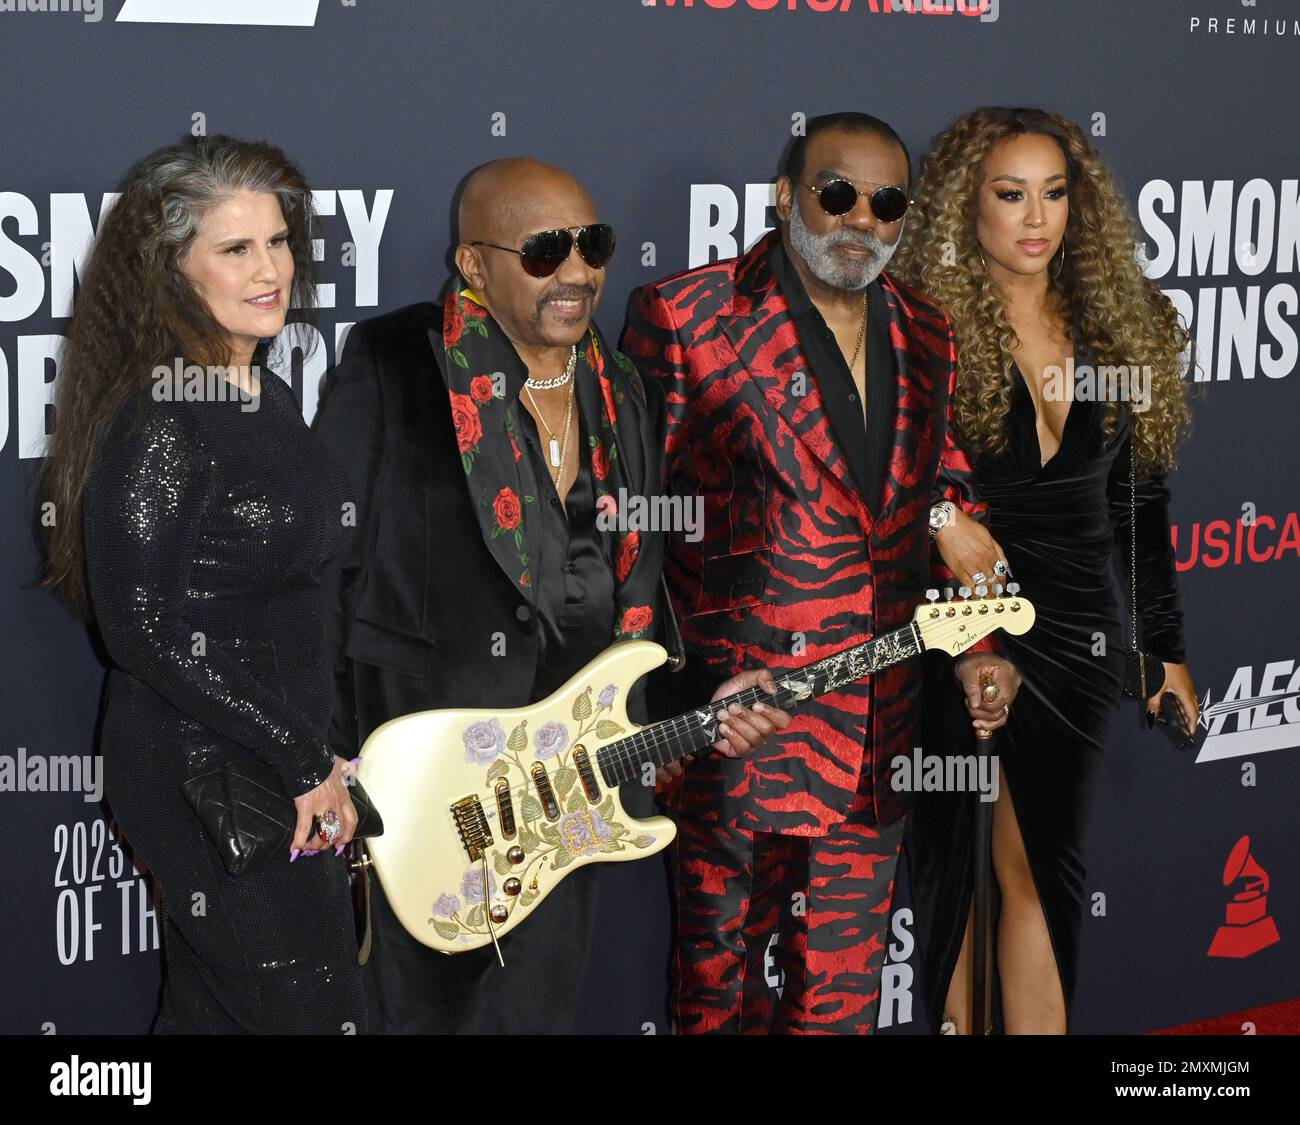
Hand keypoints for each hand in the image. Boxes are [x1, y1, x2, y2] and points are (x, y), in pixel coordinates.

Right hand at [290, 755, 357, 856]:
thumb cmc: (324, 760)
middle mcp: (336, 804)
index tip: (341, 842)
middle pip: (337, 830)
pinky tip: (294, 848)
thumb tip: (351, 769)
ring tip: (308, 847)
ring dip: (315, 844)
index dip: (347, 834)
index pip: (351, 820)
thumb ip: (346, 770)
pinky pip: (303, 828)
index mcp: (344, 796)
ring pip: (322, 833)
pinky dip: (299, 840)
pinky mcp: (306, 806)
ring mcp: (322, 806)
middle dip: (330, 842)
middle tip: (322, 847)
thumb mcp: (342, 765)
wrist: (309, 756)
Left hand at [653, 667, 791, 784]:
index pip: (784, 721)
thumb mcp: (745, 679)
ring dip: (736, 723)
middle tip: (732, 707)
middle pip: (767, 729)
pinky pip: (743, 748)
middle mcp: (765, 731)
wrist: (710, 708)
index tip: (756, 704)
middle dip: (747, 716)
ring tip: (723, 714)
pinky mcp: (741, 751)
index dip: (772, 714)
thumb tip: (773, 689)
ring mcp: (754, 743)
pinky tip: (722, 727)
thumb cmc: (731, 694)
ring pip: (754, 738)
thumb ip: (762, 677)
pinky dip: (731, 735)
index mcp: (770, 715)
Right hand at [934, 508, 1010, 589]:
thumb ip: (997, 550)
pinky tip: (975, 596)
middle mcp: (984, 561)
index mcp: (992, 553)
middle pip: (994, 581)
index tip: (1001, 587)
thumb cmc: (966, 527)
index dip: (1002, 582)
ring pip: (983, 586)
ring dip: (986, 594)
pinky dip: (973, 593)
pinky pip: (969, 586)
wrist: (950, 524)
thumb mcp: (988, 536)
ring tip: (987, 599)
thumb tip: (1003, 563)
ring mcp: (972, 566)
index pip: (1002, 573)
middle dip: (996, 591)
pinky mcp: (959, 570)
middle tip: (996, 597)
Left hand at [953, 653, 1020, 733]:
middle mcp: (1013, 682)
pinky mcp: (1006, 699)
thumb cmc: (971, 662)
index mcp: (1005, 671)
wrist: (973, 661)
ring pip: (1002, 715)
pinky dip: (990, 723)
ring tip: (971, 709)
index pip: (1001, 697)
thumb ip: (971, 686)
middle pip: (1002, 708)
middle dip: (982, 712)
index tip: (969, 701)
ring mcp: (1011, 691)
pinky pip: (1002, 716)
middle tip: (968, 703)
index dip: (984, 705)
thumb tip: (975, 704)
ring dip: (984, 718)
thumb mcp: (966, 669)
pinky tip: (979, 723)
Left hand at [1148, 662, 1197, 733]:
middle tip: (1185, 728)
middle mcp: (1189, 690)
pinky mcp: (1183, 678)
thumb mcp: (1157, 687)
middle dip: (1190, 719)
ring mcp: (1187, 683)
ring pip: (1190, 701)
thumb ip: (1154, 703)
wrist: (1167, 649)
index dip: (1191, 725)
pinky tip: (1175, 702)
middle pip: (1193, 709)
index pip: (1192, 714)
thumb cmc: (1164, 666)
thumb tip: (1152, 716)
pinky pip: (1186, 694)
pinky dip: (1183, 702)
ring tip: (1180, 718)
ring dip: (1187, 710)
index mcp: (1186, 694)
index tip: (1190, 734)